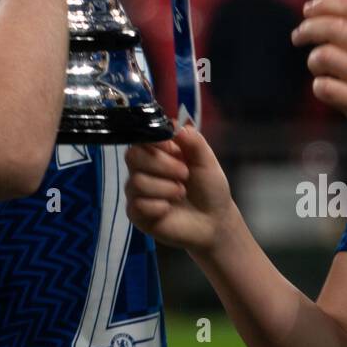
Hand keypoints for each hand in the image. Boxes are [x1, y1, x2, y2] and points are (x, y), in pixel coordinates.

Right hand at [125, 125, 239, 255]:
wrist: (214, 221)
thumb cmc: (209, 187)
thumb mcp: (206, 160)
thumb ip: (193, 140)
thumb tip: (175, 124)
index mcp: (158, 150)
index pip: (141, 137)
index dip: (154, 141)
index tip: (172, 148)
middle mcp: (142, 168)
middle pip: (132, 156)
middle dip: (161, 165)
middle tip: (185, 174)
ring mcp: (137, 191)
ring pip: (137, 182)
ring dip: (165, 188)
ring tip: (181, 193)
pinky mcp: (135, 213)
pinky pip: (137, 206)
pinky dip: (158, 207)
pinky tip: (169, 210)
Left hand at [291, 0, 346, 157]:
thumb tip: (315, 16)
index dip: (324, 3)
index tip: (307, 10)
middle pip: (334, 27)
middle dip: (307, 28)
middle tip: (297, 37)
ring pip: (324, 56)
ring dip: (313, 61)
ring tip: (319, 71)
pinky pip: (325, 88)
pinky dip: (318, 87)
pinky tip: (325, 90)